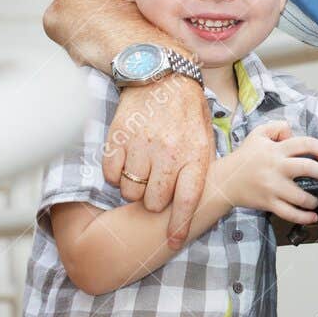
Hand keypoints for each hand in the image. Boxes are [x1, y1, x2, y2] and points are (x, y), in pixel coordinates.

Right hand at [103, 75, 213, 248]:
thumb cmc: (187, 111)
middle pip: (153, 202)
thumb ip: (200, 168)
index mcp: (194, 154)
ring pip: (131, 192)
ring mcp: (141, 146)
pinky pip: (111, 175)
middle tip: (156, 186)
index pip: (186, 199)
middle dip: (154, 201)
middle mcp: (168, 152)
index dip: (179, 225)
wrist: (162, 75)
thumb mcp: (206, 137)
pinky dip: (116, 175)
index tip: (173, 241)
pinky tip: (127, 161)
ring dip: (134, 188)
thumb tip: (196, 200)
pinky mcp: (118, 139)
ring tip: (143, 170)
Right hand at [214, 120, 317, 224]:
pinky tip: (312, 217)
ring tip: (316, 199)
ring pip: (300, 196)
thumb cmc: (244, 158)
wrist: (225, 181)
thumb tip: (293, 133)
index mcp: (275, 150)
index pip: (303, 144)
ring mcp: (273, 187)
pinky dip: (303, 217)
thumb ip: (278, 127)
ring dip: (314, 200)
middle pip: (307, 168)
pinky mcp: (268, 203)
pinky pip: (289, 213)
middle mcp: (276, 168)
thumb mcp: (258, 134)